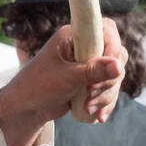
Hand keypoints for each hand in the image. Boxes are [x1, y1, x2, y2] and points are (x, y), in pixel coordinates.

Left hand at [0, 18, 126, 145]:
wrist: (27, 109)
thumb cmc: (39, 86)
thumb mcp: (66, 78)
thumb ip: (93, 71)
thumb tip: (118, 66)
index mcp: (75, 36)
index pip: (106, 29)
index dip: (113, 47)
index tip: (110, 67)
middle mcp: (84, 47)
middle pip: (117, 55)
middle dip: (109, 79)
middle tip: (91, 92)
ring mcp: (89, 65)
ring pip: (115, 76)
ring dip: (106, 95)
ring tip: (88, 107)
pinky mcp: (91, 82)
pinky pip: (110, 89)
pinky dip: (106, 103)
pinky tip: (99, 116)